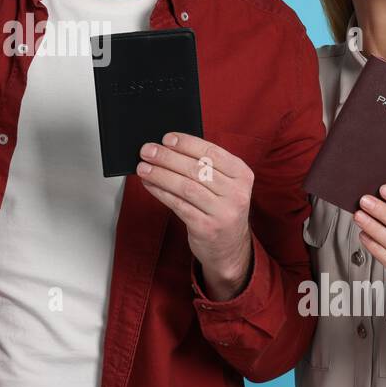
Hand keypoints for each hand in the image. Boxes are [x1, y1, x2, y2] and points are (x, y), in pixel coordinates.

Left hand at [137, 132, 254, 300]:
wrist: (229, 248)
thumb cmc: (220, 208)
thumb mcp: (224, 185)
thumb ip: (205, 166)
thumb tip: (168, 148)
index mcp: (242, 175)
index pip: (212, 153)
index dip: (187, 144)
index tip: (166, 138)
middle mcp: (236, 193)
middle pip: (197, 169)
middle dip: (167, 157)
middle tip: (147, 150)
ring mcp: (223, 212)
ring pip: (186, 187)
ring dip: (160, 174)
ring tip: (143, 167)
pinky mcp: (207, 228)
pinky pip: (179, 205)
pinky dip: (161, 193)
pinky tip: (150, 184)